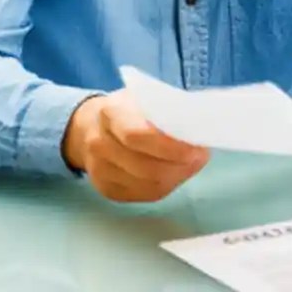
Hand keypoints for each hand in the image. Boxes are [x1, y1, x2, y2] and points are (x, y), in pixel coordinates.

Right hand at [61, 91, 209, 202]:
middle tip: (201, 156)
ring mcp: (99, 170)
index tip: (197, 147)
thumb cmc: (129, 108)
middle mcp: (99, 144)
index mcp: (110, 113)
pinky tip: (176, 173)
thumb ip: (167, 111)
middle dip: (180, 165)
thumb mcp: (146, 97)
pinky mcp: (106, 189)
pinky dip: (166, 185)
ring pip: (148, 184)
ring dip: (177, 176)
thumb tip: (199, 131)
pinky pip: (143, 194)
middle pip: (146, 167)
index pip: (138, 136)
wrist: (91, 126)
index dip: (170, 146)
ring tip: (192, 163)